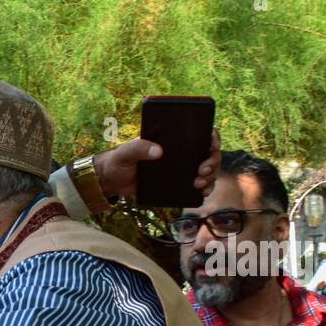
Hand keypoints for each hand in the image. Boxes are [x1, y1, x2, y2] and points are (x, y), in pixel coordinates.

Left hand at [93, 129, 221, 199]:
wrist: (114, 182)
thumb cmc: (120, 161)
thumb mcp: (125, 153)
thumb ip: (138, 148)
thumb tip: (158, 151)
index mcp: (172, 139)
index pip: (199, 132)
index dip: (211, 135)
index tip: (212, 142)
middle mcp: (182, 153)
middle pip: (208, 153)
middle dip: (212, 161)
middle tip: (201, 170)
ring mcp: (181, 169)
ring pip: (207, 170)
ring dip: (210, 176)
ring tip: (199, 183)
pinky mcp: (178, 184)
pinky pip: (198, 186)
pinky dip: (205, 189)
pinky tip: (202, 192)